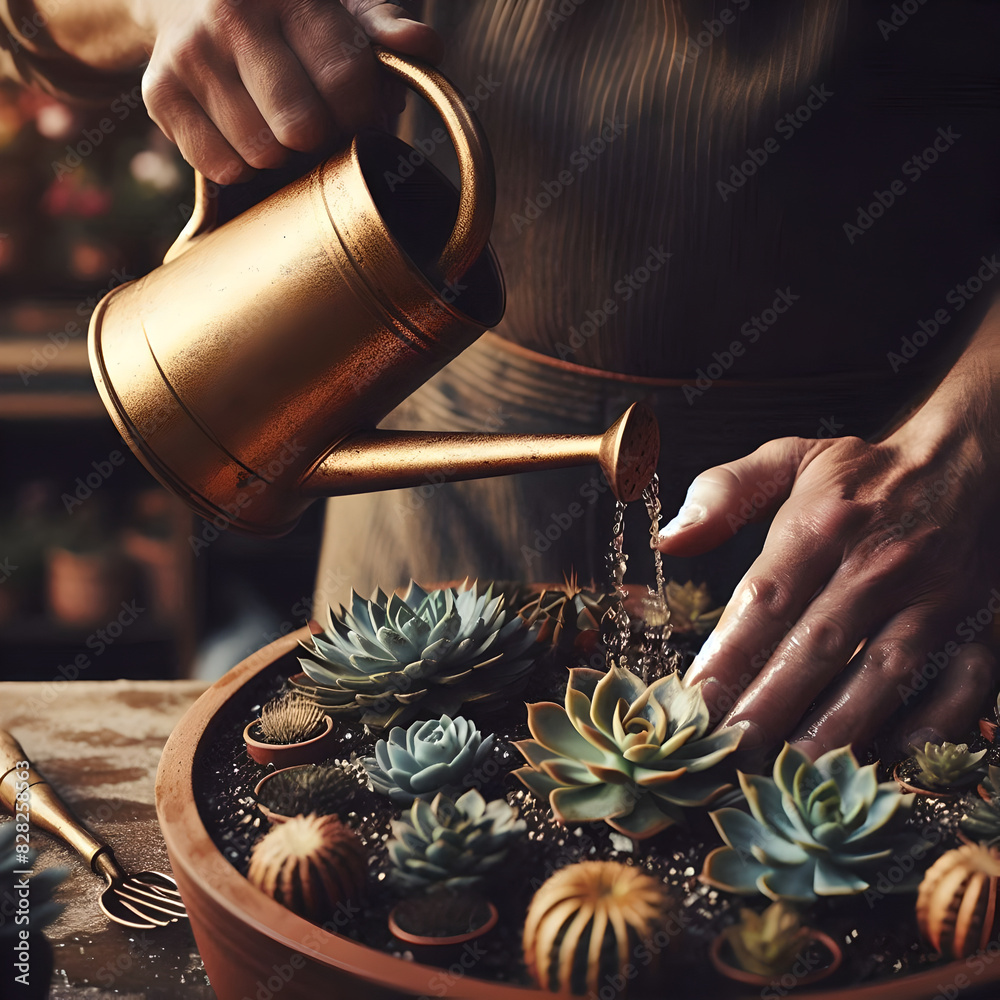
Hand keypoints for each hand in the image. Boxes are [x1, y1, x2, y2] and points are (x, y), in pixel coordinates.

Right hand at [134, 0, 441, 182]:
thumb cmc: (281, 13)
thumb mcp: (336, 6)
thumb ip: (382, 28)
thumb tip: (426, 46)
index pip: (345, 78)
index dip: (363, 114)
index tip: (361, 116)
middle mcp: (234, 16)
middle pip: (302, 128)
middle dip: (320, 139)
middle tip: (317, 125)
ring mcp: (191, 55)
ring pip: (262, 154)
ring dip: (281, 156)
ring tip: (278, 126)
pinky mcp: (160, 92)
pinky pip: (222, 167)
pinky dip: (242, 165)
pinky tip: (244, 133)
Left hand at [657, 384, 999, 766]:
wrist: (968, 462)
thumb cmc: (862, 473)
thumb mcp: (789, 458)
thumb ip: (723, 491)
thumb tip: (670, 541)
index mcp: (826, 522)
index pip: (768, 597)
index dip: (729, 653)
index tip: (694, 699)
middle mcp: (881, 563)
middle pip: (820, 645)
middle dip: (772, 705)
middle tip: (731, 753)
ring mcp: (936, 598)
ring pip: (885, 673)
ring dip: (838, 727)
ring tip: (792, 773)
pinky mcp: (979, 625)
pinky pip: (962, 686)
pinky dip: (928, 727)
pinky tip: (884, 758)